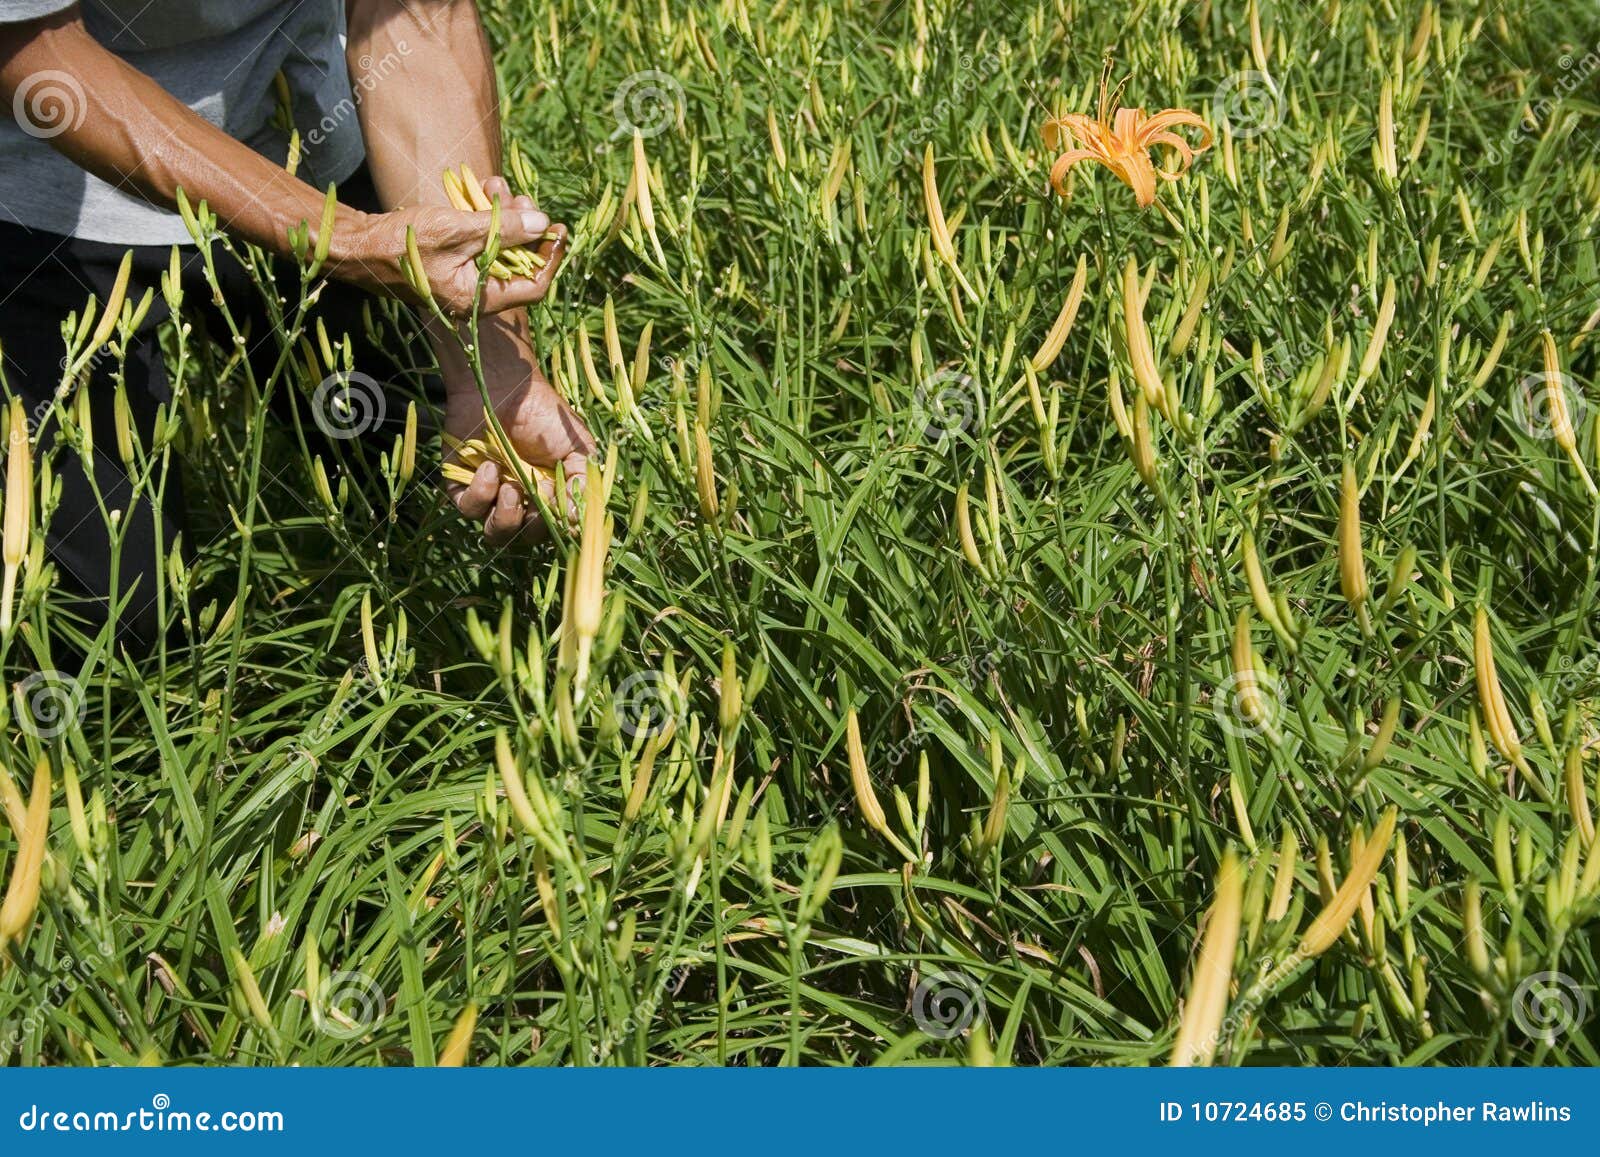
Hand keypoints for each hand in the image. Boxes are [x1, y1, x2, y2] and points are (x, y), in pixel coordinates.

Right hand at [346, 179, 568, 313]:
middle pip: (518, 265)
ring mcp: (462, 282)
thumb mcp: (456, 230)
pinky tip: (482, 193)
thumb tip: (541, 223)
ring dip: (503, 218)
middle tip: (524, 197)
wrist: (355, 246)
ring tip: (498, 186)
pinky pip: (478, 246)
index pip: (534, 285)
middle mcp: (474, 297)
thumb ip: (502, 228)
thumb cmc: (401, 242)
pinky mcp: (451, 267)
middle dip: (524, 228)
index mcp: (478, 299)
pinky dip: (483, 221)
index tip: (559, 228)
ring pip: (498, 251)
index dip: (550, 257)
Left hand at [440, 334, 596, 546]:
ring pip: (494, 533)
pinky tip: (489, 466)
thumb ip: (582, 483)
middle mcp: (518, 500)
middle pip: (523, 537)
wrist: (505, 385)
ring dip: (506, 517)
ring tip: (509, 486)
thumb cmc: (545, 414)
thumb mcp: (578, 448)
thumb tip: (578, 520)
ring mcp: (489, 495)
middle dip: (532, 524)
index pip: (552, 529)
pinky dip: (481, 493)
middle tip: (535, 494)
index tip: (560, 507)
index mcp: (547, 495)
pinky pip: (468, 509)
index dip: (556, 526)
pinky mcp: (460, 486)